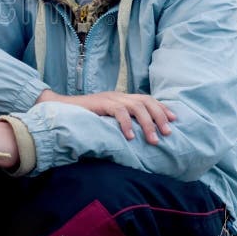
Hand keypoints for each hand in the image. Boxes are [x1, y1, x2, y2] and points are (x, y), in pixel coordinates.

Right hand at [36, 89, 176, 144]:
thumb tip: (137, 136)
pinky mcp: (102, 103)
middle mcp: (119, 95)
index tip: (174, 120)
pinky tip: (130, 137)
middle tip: (167, 133)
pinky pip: (119, 111)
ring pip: (136, 106)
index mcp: (122, 97)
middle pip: (146, 101)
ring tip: (153, 140)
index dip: (162, 108)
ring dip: (147, 124)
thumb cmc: (85, 116)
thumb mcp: (107, 118)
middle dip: (159, 116)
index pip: (147, 99)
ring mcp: (111, 98)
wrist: (62, 108)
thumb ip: (121, 121)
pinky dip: (127, 124)